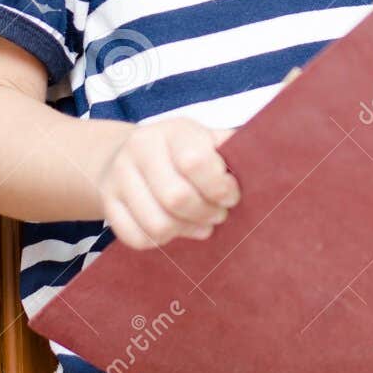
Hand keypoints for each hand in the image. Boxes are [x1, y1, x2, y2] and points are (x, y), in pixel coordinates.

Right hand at [96, 117, 240, 249]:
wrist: (124, 154)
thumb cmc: (178, 150)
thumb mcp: (203, 138)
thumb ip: (229, 148)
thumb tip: (263, 158)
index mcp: (171, 131)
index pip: (196, 162)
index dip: (220, 186)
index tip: (231, 195)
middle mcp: (139, 150)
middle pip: (177, 199)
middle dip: (207, 214)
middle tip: (219, 214)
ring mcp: (118, 178)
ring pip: (157, 225)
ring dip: (186, 231)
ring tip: (200, 224)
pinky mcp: (108, 205)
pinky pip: (137, 238)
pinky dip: (162, 241)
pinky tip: (176, 229)